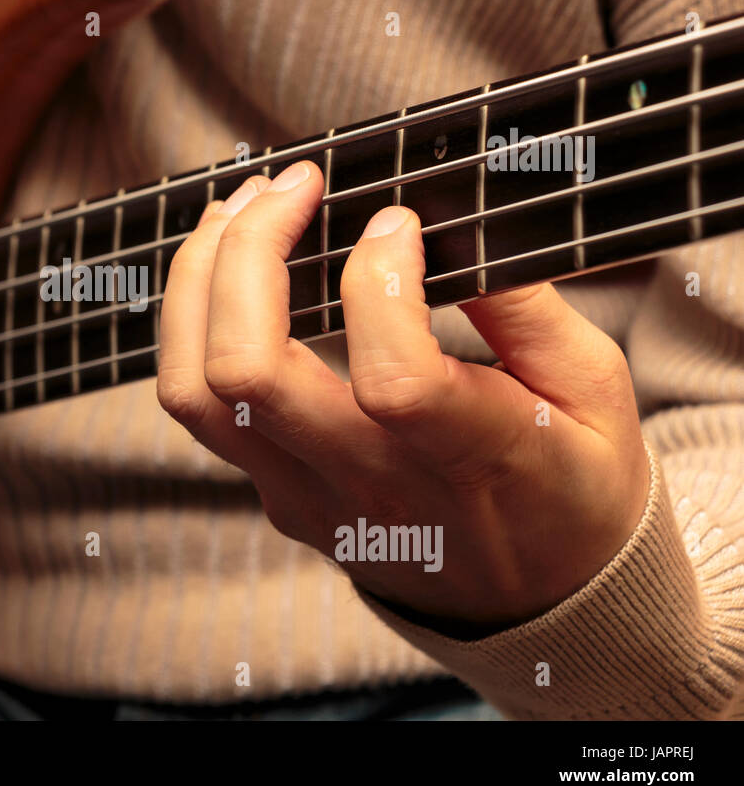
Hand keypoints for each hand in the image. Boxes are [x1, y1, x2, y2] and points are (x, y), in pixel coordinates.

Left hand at [156, 160, 649, 632]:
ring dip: (197, 284)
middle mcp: (370, 485)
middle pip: (248, 373)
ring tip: (237, 211)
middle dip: (246, 255)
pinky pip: (202, 410)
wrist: (536, 600)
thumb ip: (524, 306)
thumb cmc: (571, 480)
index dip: (379, 285)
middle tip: (288, 184)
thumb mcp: (593, 390)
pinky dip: (193, 326)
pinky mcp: (277, 496)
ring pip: (196, 392)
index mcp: (472, 460)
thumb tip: (440, 224)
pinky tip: (227, 272)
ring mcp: (309, 496)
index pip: (391, 381)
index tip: (396, 219)